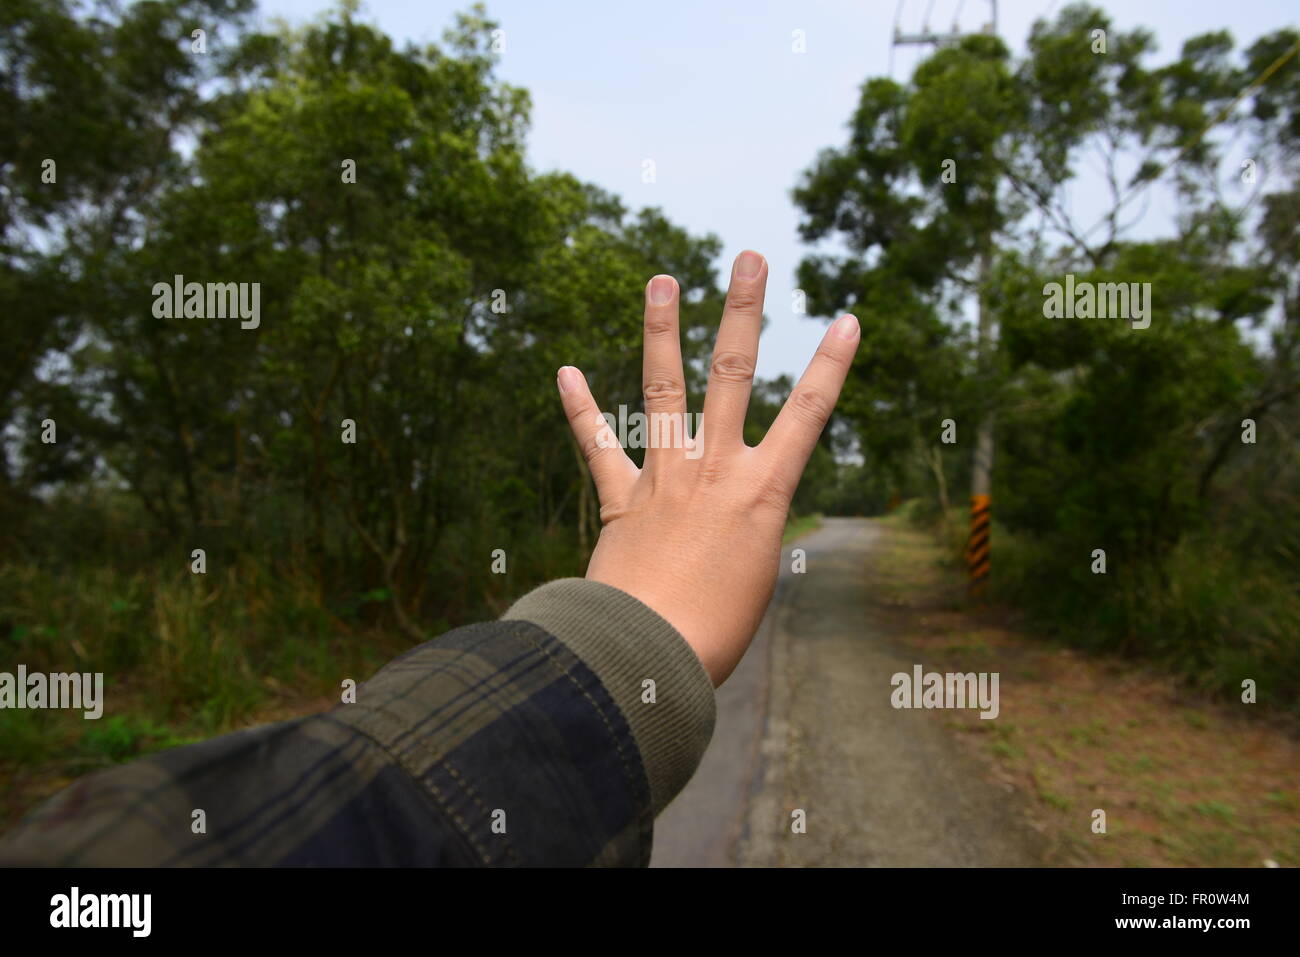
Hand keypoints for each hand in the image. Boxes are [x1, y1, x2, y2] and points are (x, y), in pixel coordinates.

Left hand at [556, 250, 858, 685]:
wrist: (649, 657)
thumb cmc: (715, 634)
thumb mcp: (755, 578)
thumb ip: (743, 533)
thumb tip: (720, 525)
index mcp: (763, 493)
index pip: (809, 415)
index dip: (831, 365)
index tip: (846, 318)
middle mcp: (715, 471)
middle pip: (732, 374)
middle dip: (743, 311)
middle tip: (748, 257)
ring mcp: (665, 478)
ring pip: (665, 390)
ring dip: (661, 330)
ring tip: (661, 278)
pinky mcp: (622, 500)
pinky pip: (599, 447)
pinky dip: (581, 410)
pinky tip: (565, 372)